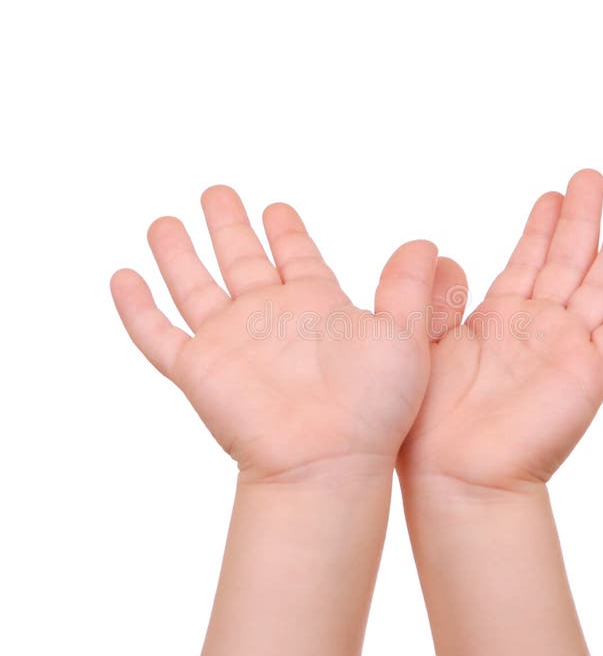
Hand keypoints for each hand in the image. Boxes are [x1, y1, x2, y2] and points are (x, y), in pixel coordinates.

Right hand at [111, 187, 438, 483]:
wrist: (328, 463)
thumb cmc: (374, 409)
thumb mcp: (403, 335)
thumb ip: (410, 287)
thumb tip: (427, 243)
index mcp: (316, 305)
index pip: (296, 256)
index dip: (285, 231)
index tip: (276, 207)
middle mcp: (269, 317)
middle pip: (240, 259)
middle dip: (228, 226)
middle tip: (216, 191)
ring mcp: (231, 342)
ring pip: (194, 286)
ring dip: (177, 255)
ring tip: (164, 222)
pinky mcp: (198, 370)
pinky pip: (157, 333)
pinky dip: (137, 307)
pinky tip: (122, 277)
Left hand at [399, 169, 602, 489]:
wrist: (453, 475)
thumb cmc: (429, 419)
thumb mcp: (422, 340)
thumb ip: (433, 296)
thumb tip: (439, 252)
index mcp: (500, 320)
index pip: (529, 261)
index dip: (543, 228)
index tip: (553, 194)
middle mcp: (538, 329)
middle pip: (569, 264)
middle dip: (581, 221)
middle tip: (591, 177)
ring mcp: (567, 351)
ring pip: (600, 289)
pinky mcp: (588, 377)